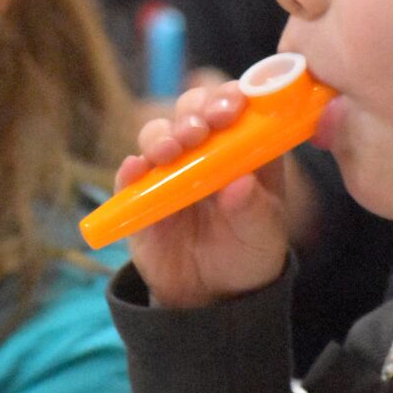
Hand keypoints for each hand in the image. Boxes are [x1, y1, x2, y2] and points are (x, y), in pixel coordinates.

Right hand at [122, 81, 288, 307]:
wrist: (212, 295)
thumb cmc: (248, 252)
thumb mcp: (263, 235)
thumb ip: (254, 210)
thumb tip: (241, 184)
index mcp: (243, 146)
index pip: (236, 105)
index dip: (231, 97)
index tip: (231, 106)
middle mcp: (204, 148)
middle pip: (192, 110)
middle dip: (193, 110)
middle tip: (199, 129)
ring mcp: (169, 168)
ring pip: (158, 134)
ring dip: (162, 135)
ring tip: (170, 151)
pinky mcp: (140, 194)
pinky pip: (130, 177)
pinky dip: (130, 170)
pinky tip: (134, 169)